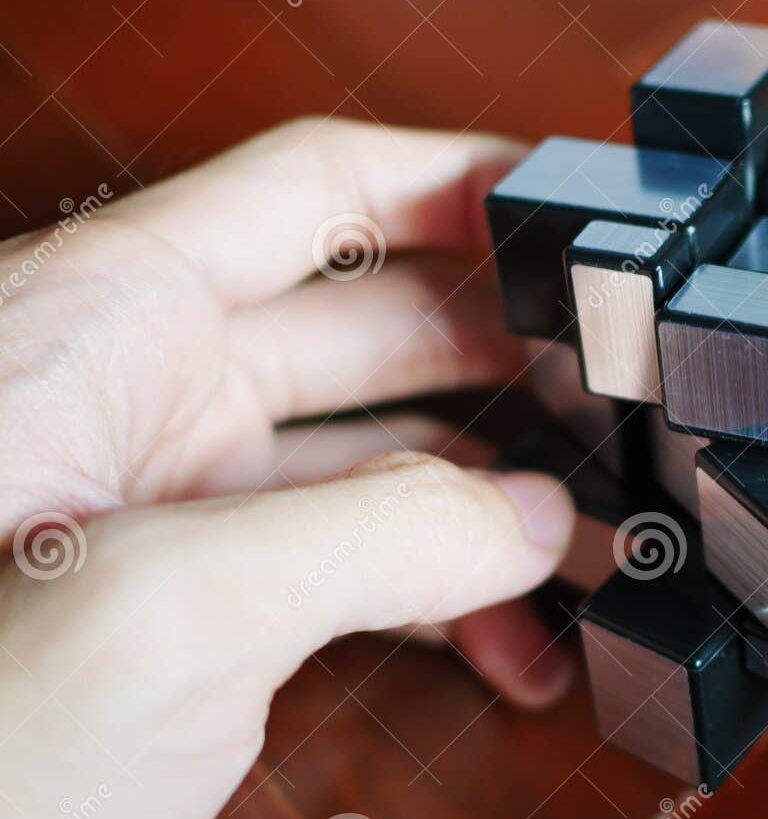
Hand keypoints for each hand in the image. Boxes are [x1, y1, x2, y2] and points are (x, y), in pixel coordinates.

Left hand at [0, 118, 576, 818]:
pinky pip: (349, 559)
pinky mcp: (189, 599)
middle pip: (376, 323)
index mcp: (96, 325)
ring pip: (377, 455)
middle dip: (512, 360)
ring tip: (587, 550)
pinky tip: (512, 642)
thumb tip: (525, 519)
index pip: (311, 186)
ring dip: (490, 502)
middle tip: (621, 392)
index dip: (455, 176)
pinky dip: (438, 592)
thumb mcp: (161, 616)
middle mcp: (132, 391)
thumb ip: (372, 537)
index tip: (569, 199)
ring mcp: (164, 499)